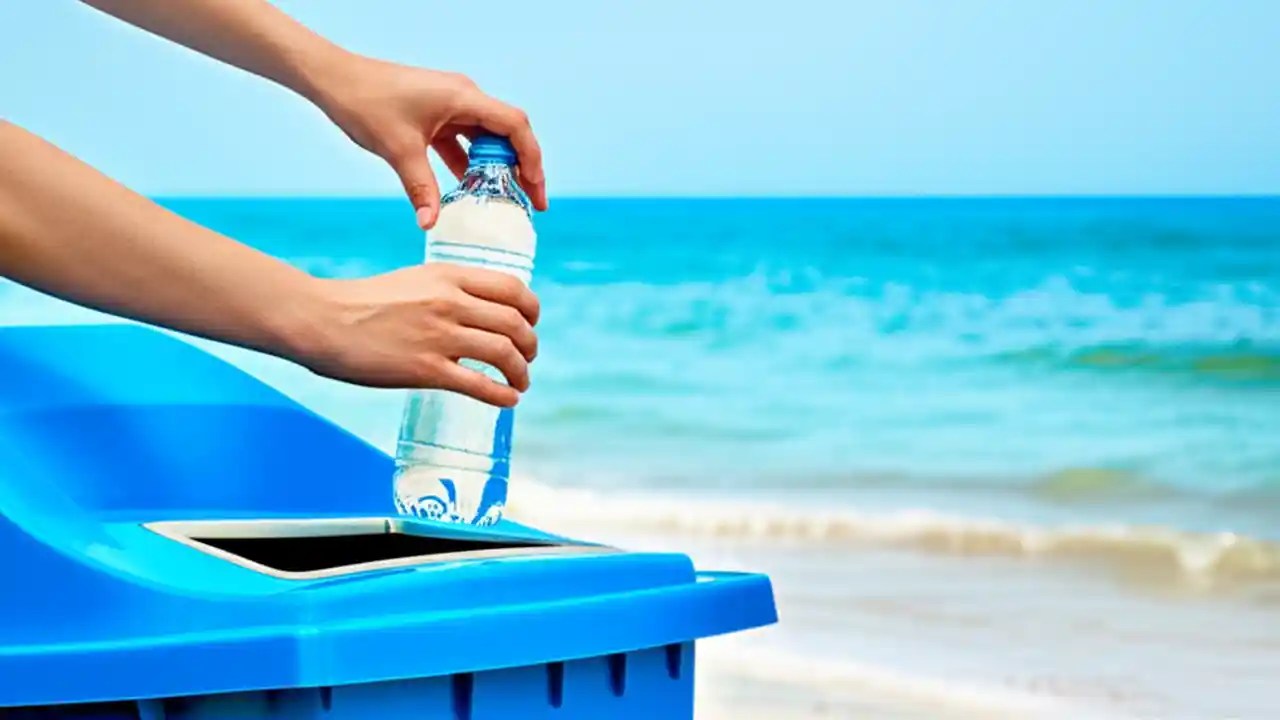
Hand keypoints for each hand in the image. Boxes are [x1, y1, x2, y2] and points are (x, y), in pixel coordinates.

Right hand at [295, 264, 538, 406]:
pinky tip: (509, 400)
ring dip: (521, 371)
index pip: (513, 289)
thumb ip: (450, 289)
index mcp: (448, 276)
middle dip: (530, 345)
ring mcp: (439, 336)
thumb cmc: (364, 303)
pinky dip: (502, 395)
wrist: (322, 320)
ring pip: (504, 353)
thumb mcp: (415, 280)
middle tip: (528, 358)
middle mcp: (450, 302)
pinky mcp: (426, 370)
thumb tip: (482, 309)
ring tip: (520, 382)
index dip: (532, 310)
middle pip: (515, 323)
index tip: (531, 324)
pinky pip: (479, 385)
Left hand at [313, 54, 547, 228]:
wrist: (334, 80)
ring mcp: (450, 104)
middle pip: (507, 133)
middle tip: (530, 202)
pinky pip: (463, 140)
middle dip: (522, 167)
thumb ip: (421, 188)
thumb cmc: (366, 102)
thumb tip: (431, 224)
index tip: (535, 189)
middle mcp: (463, 97)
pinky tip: (469, 189)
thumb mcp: (398, 150)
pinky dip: (470, 164)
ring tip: (506, 199)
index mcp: (463, 97)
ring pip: (486, 138)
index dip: (531, 158)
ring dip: (496, 167)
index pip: (514, 126)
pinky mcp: (436, 114)